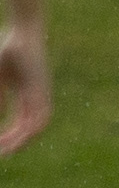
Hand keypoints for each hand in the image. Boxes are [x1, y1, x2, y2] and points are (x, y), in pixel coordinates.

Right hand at [0, 21, 50, 154]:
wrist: (24, 34)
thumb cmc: (9, 52)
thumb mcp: (0, 79)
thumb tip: (0, 115)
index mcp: (27, 96)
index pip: (20, 123)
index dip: (9, 136)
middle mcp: (38, 99)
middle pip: (30, 129)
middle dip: (15, 143)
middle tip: (1, 154)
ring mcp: (43, 95)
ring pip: (37, 126)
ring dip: (22, 140)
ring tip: (6, 151)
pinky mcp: (44, 91)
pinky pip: (41, 115)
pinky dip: (30, 129)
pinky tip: (17, 137)